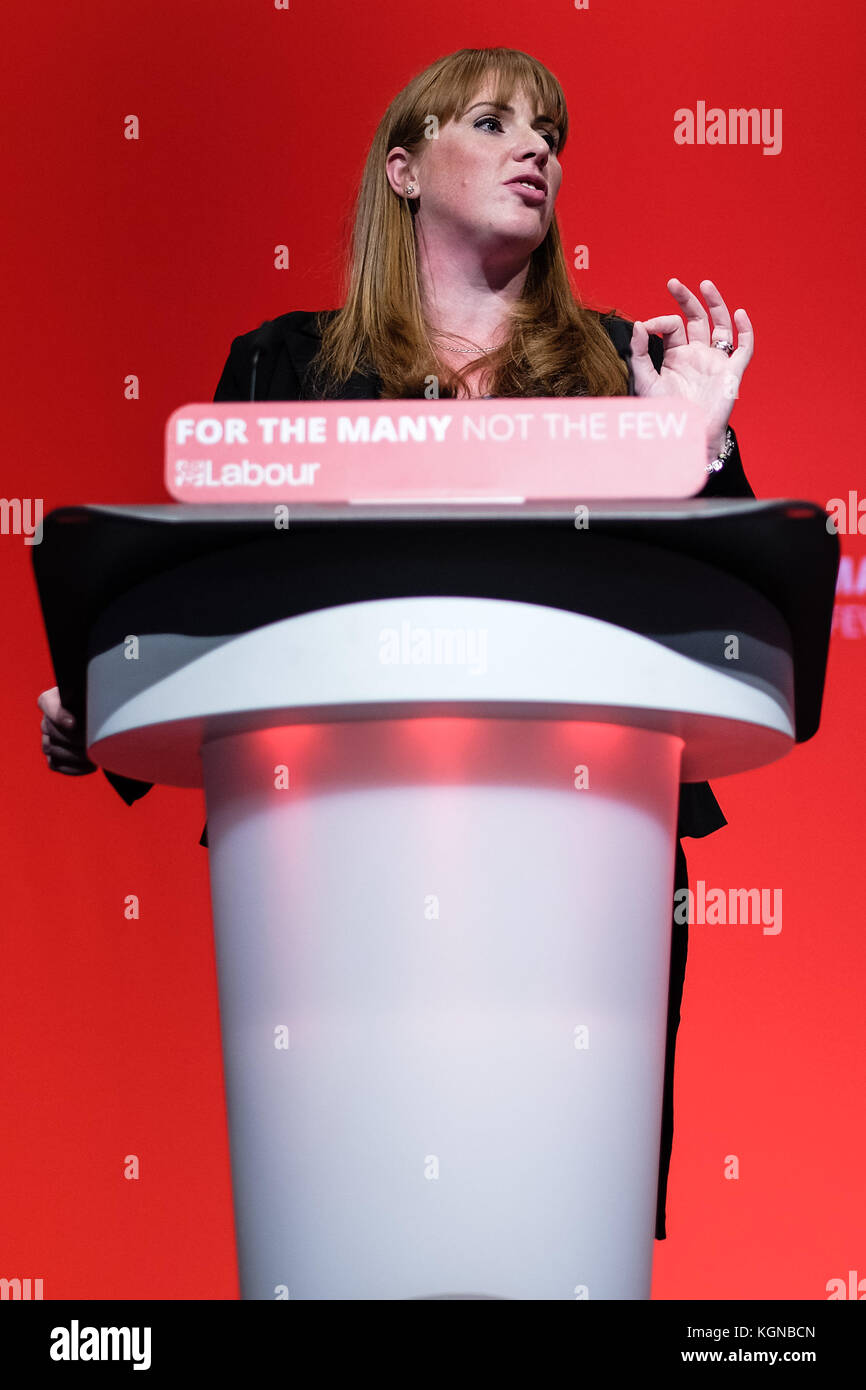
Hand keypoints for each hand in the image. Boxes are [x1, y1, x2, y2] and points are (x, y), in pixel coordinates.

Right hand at [37, 687, 96, 775]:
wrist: (106, 722)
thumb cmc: (102, 704)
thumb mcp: (97, 695)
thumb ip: (93, 696)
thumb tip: (95, 706)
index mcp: (53, 699)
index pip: (47, 703)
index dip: (59, 715)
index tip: (73, 723)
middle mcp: (47, 720)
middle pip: (53, 731)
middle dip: (75, 738)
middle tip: (94, 741)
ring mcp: (47, 740)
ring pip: (52, 748)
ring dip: (76, 754)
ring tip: (95, 753)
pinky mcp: (53, 758)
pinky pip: (56, 764)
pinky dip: (74, 767)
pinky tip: (91, 765)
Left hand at [631, 279, 753, 457]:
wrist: (684, 436)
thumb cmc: (664, 414)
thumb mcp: (645, 382)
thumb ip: (639, 354)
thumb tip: (638, 325)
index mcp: (675, 356)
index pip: (671, 328)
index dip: (659, 322)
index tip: (646, 327)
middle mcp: (696, 355)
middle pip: (696, 319)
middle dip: (686, 300)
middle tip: (673, 283)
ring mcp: (715, 361)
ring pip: (720, 326)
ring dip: (715, 304)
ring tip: (705, 284)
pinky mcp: (732, 372)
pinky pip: (744, 347)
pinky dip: (745, 330)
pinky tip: (738, 314)